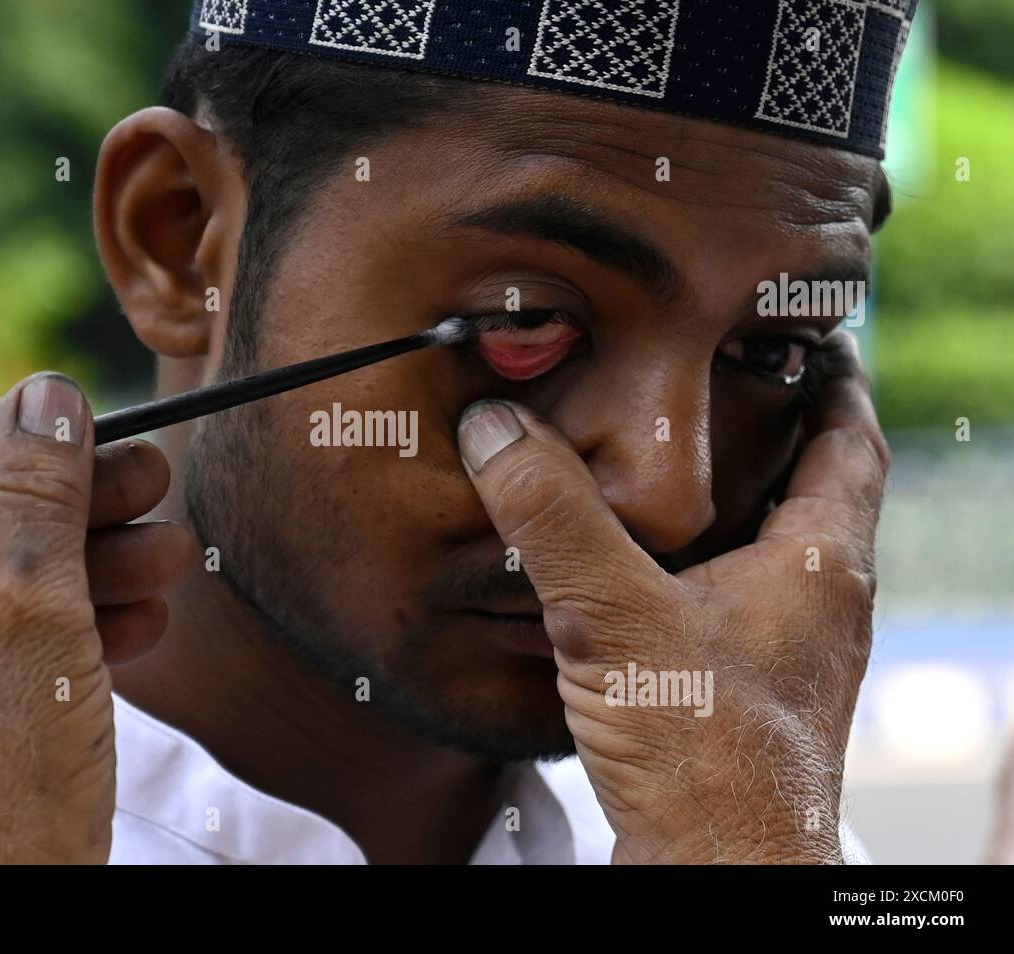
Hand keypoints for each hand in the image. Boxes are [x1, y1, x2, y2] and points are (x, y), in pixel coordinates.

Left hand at [0, 373, 194, 862]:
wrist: (13, 936)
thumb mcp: (32, 625)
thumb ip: (37, 499)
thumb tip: (49, 395)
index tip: (72, 414)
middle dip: (65, 507)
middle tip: (152, 477)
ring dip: (88, 566)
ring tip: (171, 555)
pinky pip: (1, 640)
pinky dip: (72, 624)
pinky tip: (143, 615)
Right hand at [457, 333, 887, 862]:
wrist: (716, 873)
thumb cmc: (701, 754)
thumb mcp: (614, 615)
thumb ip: (552, 518)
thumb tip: (496, 428)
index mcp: (818, 568)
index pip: (853, 444)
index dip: (836, 380)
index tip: (808, 333)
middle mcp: (817, 608)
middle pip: (815, 492)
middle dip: (775, 433)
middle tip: (719, 385)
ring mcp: (786, 656)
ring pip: (770, 552)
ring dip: (733, 503)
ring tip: (671, 466)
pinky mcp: (746, 695)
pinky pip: (731, 604)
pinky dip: (697, 568)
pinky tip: (640, 573)